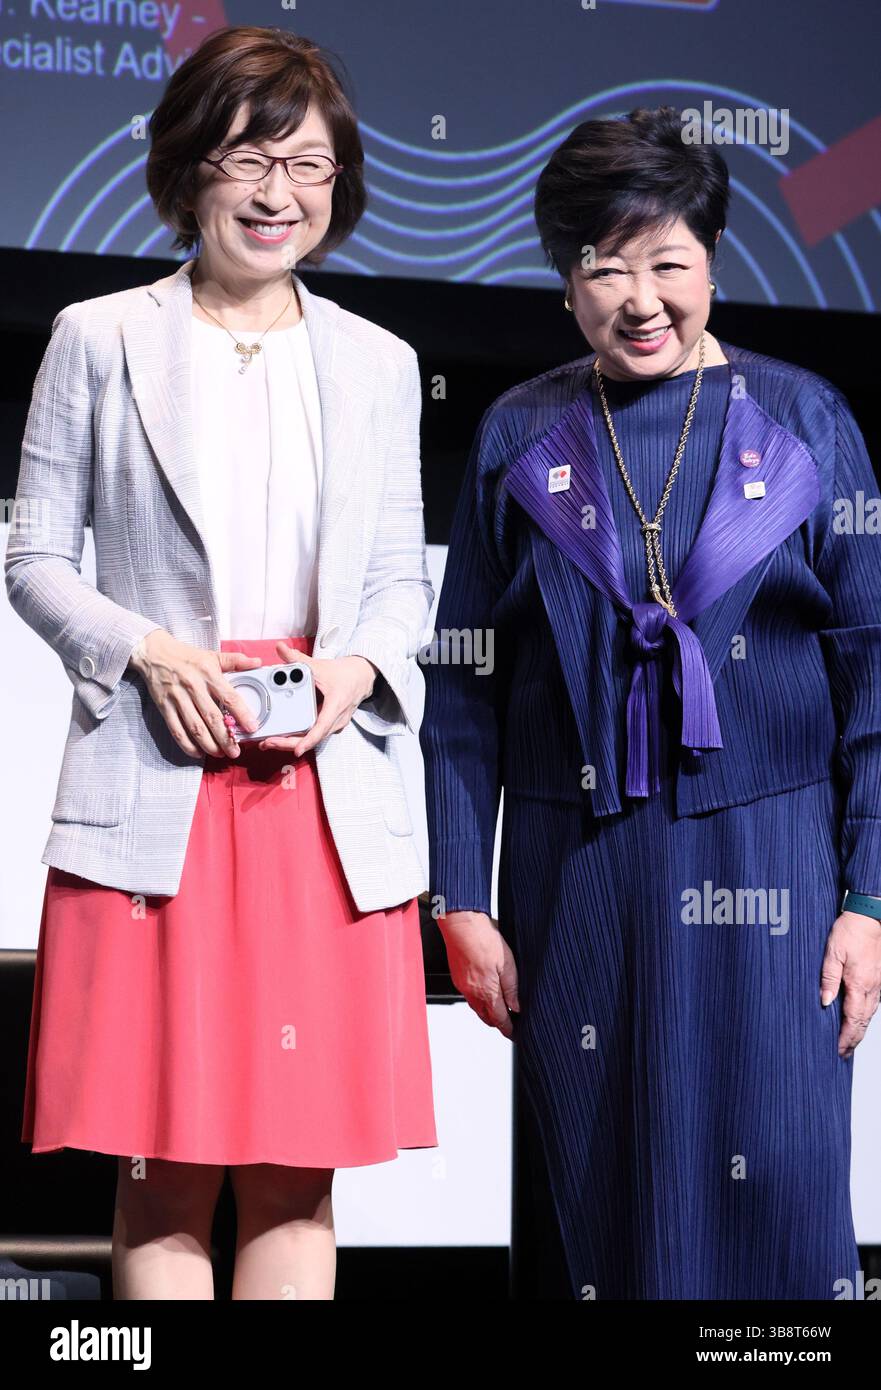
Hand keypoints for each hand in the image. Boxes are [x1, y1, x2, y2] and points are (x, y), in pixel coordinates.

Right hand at [128, 629, 262, 758]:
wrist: (153, 653)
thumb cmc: (186, 656)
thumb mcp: (212, 655)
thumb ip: (235, 661)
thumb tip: (257, 663)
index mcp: (208, 673)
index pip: (229, 697)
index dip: (242, 714)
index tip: (252, 728)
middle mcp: (193, 687)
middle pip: (212, 718)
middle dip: (226, 738)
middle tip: (236, 751)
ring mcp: (178, 698)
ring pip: (195, 727)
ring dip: (209, 744)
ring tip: (220, 754)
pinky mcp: (165, 707)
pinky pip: (176, 730)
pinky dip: (187, 745)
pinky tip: (198, 752)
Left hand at [255, 641, 377, 755]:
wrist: (361, 677)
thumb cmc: (344, 673)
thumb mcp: (319, 665)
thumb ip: (297, 658)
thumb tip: (280, 648)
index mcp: (336, 705)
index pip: (322, 727)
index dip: (308, 740)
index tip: (297, 749)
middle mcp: (336, 719)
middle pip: (313, 738)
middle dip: (289, 743)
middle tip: (268, 743)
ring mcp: (334, 725)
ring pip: (312, 739)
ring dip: (291, 742)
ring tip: (270, 742)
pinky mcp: (330, 725)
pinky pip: (314, 735)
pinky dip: (298, 738)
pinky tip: (282, 737)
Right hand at [438, 909, 519, 1039]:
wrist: (460, 924)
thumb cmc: (482, 939)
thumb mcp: (507, 964)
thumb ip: (512, 988)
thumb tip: (517, 1008)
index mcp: (487, 992)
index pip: (499, 1019)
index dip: (508, 1029)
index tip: (514, 1034)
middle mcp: (472, 993)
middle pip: (486, 1017)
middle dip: (498, 1022)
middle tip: (509, 1022)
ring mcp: (462, 986)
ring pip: (476, 1007)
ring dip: (487, 1011)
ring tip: (499, 1007)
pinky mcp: (457, 977)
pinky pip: (468, 996)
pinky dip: (478, 999)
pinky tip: (484, 990)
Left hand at [820, 910, 880, 1057]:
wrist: (870, 916)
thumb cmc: (851, 931)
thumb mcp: (833, 952)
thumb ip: (828, 977)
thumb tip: (825, 1001)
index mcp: (859, 984)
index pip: (853, 1019)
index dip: (846, 1037)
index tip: (839, 1050)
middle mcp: (872, 988)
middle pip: (863, 1022)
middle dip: (853, 1040)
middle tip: (843, 1053)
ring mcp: (878, 984)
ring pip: (870, 1015)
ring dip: (860, 1030)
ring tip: (850, 1043)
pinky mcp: (879, 978)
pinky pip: (873, 1004)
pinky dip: (865, 1017)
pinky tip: (860, 1019)